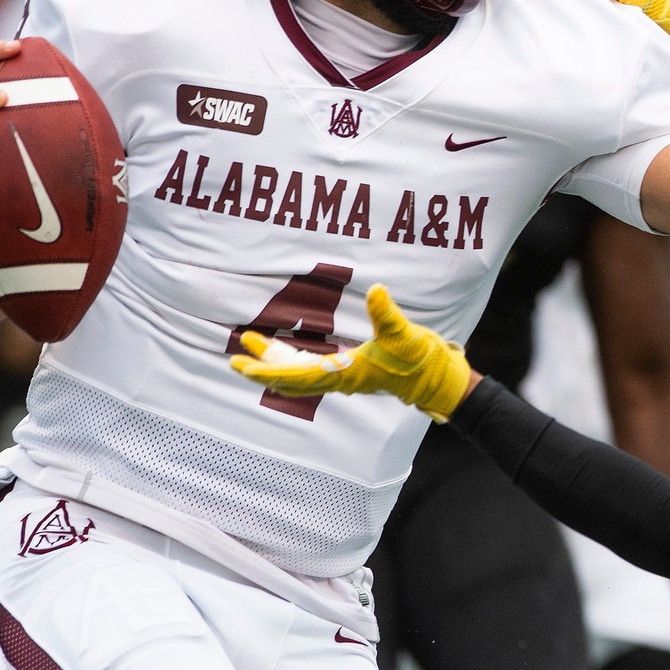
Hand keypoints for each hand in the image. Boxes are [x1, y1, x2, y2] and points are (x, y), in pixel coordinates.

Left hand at [230, 284, 473, 420]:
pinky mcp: (347, 369)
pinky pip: (310, 366)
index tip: (243, 365)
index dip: (269, 369)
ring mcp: (341, 376)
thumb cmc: (419, 359)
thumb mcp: (404, 334)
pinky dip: (290, 357)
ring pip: (297, 371)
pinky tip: (276, 346)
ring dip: (273, 359)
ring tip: (247, 342)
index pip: (299, 375)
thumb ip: (387, 314)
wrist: (435, 378)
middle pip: (290, 378)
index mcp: (347, 374)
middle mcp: (339, 379)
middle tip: (234, 358)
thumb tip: (376, 289)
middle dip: (261, 367)